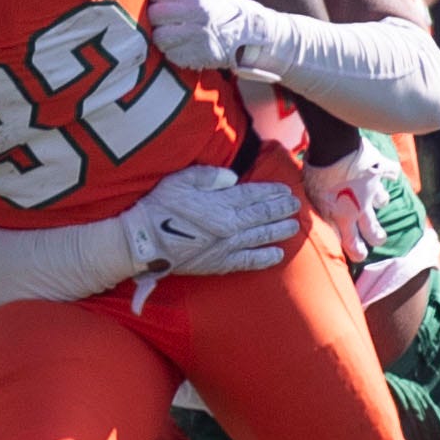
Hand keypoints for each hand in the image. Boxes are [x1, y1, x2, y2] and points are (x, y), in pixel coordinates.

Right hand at [117, 165, 299, 277]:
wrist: (144, 242)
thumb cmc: (159, 208)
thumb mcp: (182, 180)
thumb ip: (209, 176)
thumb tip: (232, 178)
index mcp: (221, 204)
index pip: (254, 196)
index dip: (272, 193)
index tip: (287, 190)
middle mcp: (230, 226)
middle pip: (262, 216)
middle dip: (281, 210)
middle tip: (296, 206)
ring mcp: (226, 246)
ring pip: (260, 237)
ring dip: (279, 231)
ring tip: (294, 226)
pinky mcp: (219, 263)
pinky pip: (248, 261)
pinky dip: (264, 258)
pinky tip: (277, 255)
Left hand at [145, 0, 277, 76]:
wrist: (249, 33)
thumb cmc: (225, 3)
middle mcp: (196, 11)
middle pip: (155, 13)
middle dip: (157, 15)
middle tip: (166, 17)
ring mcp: (195, 35)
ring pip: (159, 35)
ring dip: (162, 34)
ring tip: (172, 31)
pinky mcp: (195, 55)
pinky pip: (169, 53)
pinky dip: (172, 50)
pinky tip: (181, 44)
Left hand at [302, 141, 397, 263]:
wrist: (334, 147)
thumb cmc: (316, 172)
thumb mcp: (311, 198)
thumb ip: (318, 212)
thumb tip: (316, 223)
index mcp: (343, 216)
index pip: (352, 244)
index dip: (356, 252)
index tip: (359, 255)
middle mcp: (361, 207)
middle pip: (374, 231)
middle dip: (376, 237)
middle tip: (377, 239)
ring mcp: (373, 189)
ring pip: (383, 202)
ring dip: (380, 201)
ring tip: (377, 199)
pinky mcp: (381, 170)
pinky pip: (392, 172)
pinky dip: (390, 172)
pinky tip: (389, 171)